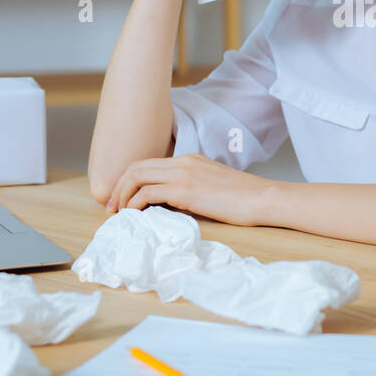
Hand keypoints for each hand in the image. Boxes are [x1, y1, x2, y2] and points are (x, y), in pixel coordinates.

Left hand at [103, 153, 271, 225]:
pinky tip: (134, 216)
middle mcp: (183, 162)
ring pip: (137, 176)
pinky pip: (148, 193)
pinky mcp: (185, 190)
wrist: (263, 198)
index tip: (122, 200)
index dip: (129, 180)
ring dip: (122, 195)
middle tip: (112, 207)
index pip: (148, 163)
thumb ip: (192, 188)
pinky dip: (134, 204)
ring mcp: (183, 174)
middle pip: (136, 167)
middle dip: (119, 187)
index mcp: (189, 159)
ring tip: (119, 213)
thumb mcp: (213, 186)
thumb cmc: (244, 198)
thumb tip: (171, 204)